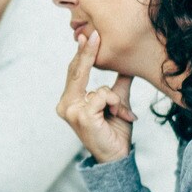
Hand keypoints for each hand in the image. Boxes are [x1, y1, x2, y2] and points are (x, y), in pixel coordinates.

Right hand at [56, 31, 135, 163]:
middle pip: (77, 72)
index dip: (82, 54)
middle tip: (94, 34)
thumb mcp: (117, 102)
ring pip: (99, 89)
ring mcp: (71, 111)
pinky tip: (116, 116)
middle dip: (88, 53)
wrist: (116, 156)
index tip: (88, 35)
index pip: (75, 72)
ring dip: (115, 100)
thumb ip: (118, 85)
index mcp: (70, 100)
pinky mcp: (82, 117)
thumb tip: (126, 63)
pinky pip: (103, 97)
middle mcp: (65, 105)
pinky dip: (115, 104)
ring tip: (119, 114)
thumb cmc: (114, 131)